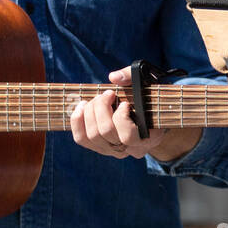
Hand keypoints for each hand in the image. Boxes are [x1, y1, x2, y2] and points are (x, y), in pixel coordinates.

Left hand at [69, 67, 201, 161]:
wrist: (149, 117)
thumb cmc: (148, 99)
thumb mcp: (147, 85)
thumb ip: (132, 77)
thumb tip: (113, 77)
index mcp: (148, 138)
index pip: (128, 136)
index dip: (121, 117)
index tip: (125, 103)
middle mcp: (130, 149)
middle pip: (106, 132)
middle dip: (101, 107)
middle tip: (108, 94)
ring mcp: (114, 151)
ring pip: (92, 136)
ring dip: (90, 112)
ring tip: (96, 99)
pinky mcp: (100, 148)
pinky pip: (82, 139)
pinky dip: (77, 121)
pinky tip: (82, 107)